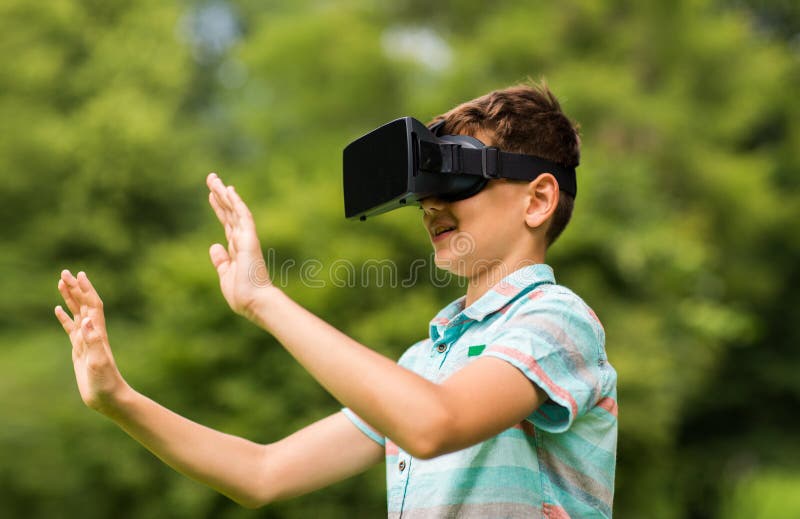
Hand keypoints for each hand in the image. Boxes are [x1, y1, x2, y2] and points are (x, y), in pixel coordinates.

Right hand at [55, 270, 128, 413]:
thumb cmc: (105, 381)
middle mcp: (93, 333)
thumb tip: (87, 320)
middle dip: (75, 288)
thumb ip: (93, 341)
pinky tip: (57, 310)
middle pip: (83, 305)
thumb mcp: (98, 361)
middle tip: (64, 272)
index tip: (78, 274)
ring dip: (69, 298)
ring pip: (77, 314)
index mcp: (98, 333)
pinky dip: (64, 318)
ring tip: (61, 283)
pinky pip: (70, 329)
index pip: (92, 305)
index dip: (86, 290)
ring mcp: (86, 341)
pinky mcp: (80, 350)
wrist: (108, 397)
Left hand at [206, 173, 271, 319]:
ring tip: (214, 179)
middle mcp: (242, 241)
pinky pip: (243, 217)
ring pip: (234, 211)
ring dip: (224, 194)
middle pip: (229, 212)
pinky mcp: (250, 239)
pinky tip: (230, 191)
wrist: (255, 303)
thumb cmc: (242, 295)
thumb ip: (221, 261)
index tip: (212, 194)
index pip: (227, 223)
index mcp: (236, 250)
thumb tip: (214, 245)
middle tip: (212, 178)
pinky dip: (237, 203)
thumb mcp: (225, 276)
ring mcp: (247, 239)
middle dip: (220, 195)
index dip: (220, 208)